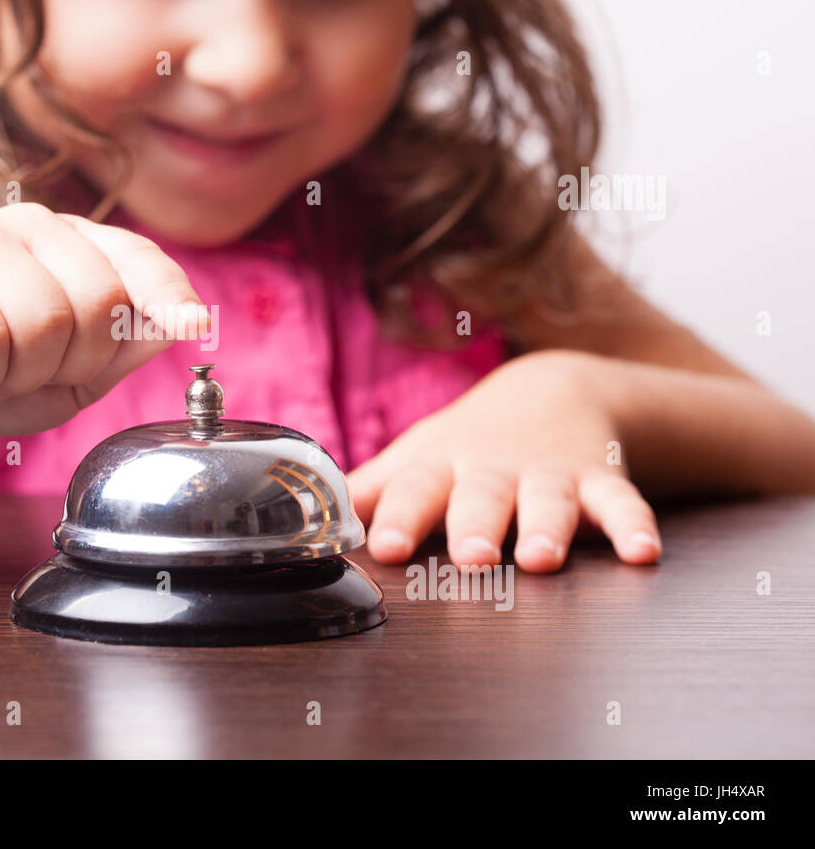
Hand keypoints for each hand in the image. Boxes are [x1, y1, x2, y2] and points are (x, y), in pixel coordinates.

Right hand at [0, 202, 207, 448]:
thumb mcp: (75, 376)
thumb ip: (125, 347)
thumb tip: (184, 322)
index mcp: (73, 243)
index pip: (140, 259)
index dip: (169, 296)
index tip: (194, 325)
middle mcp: (30, 226)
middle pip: (99, 301)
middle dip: (72, 363)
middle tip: (28, 371)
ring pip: (43, 322)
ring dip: (17, 374)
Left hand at [345, 349, 662, 572]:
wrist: (551, 388)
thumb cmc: (465, 443)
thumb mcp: (415, 459)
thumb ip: (366, 492)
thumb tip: (302, 521)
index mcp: (439, 467)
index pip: (412, 490)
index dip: (396, 515)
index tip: (383, 544)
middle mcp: (492, 470)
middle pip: (480, 497)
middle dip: (474, 525)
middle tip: (470, 557)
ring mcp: (548, 473)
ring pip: (548, 499)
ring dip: (547, 526)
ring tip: (541, 558)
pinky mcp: (600, 477)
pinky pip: (621, 500)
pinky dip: (634, 524)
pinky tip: (644, 553)